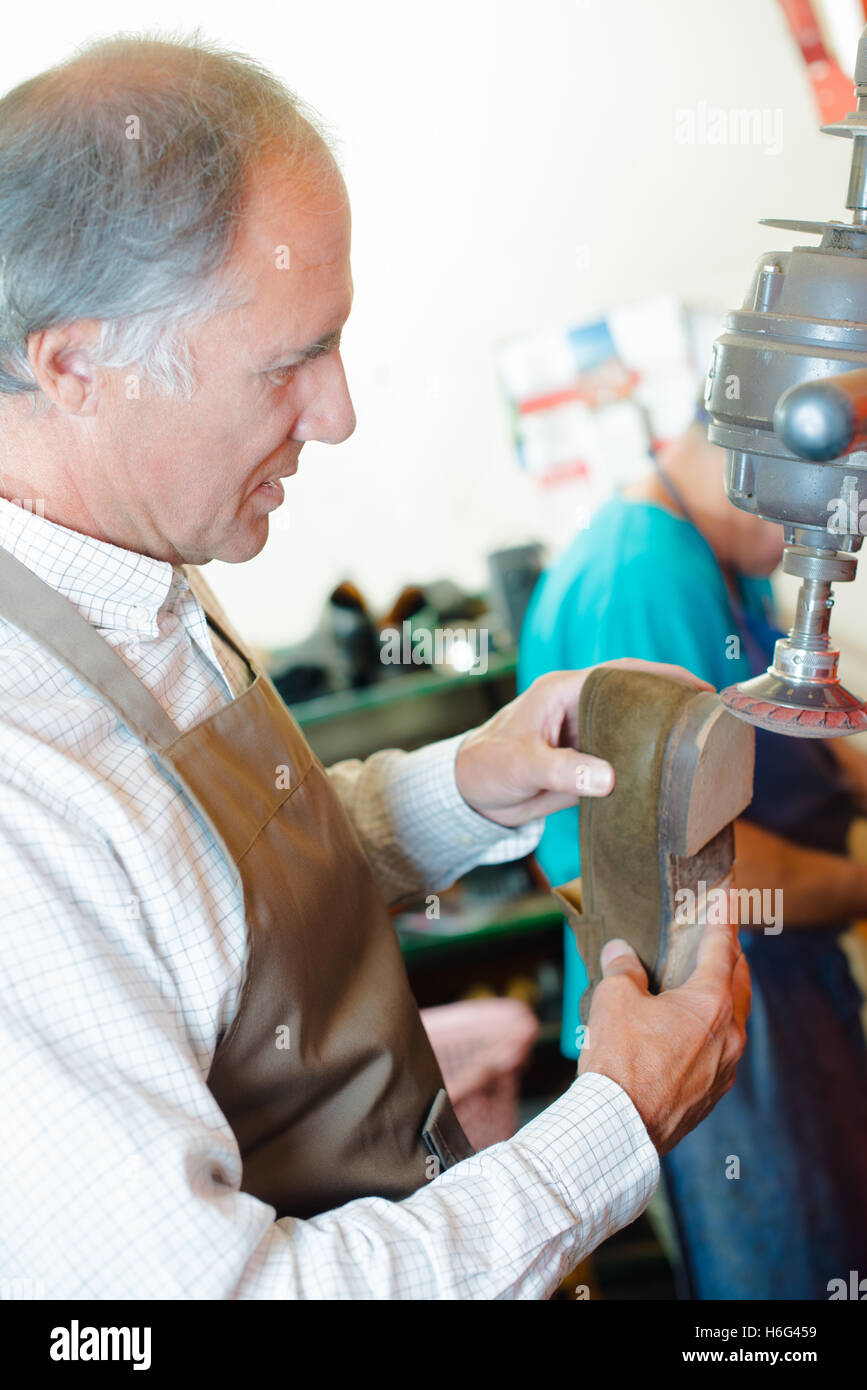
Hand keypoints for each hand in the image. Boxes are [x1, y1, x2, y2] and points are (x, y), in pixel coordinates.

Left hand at [454, 659, 711, 827]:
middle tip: (715, 716)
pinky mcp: (589, 761)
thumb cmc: (488, 765)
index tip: (698, 686)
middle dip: (674, 701)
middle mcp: (581, 707)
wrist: (472, 794)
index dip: (661, 676)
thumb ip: (563, 770)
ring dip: (665, 733)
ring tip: (707, 743)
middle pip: (637, 696)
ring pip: (634, 726)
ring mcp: (587, 734)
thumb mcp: (522, 765)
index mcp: (565, 691)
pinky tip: (675, 774)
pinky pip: (626, 756)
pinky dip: (649, 762)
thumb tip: (608, 778)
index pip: (622, 674)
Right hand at [577, 920, 750, 1154]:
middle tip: (719, 938)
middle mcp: (728, 1033)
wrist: (619, 1128)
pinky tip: (690, 1030)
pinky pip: (721, 1049)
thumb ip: (622, 969)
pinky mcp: (713, 1092)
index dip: (722, 917)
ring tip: (704, 983)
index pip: (721, 947)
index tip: (728, 896)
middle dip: (730, 956)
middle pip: (738, 982)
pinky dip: (712, 1029)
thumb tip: (621, 954)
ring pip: (733, 1019)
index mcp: (709, 1003)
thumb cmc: (618, 1061)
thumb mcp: (613, 1000)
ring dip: (722, 995)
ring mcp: (725, 1067)